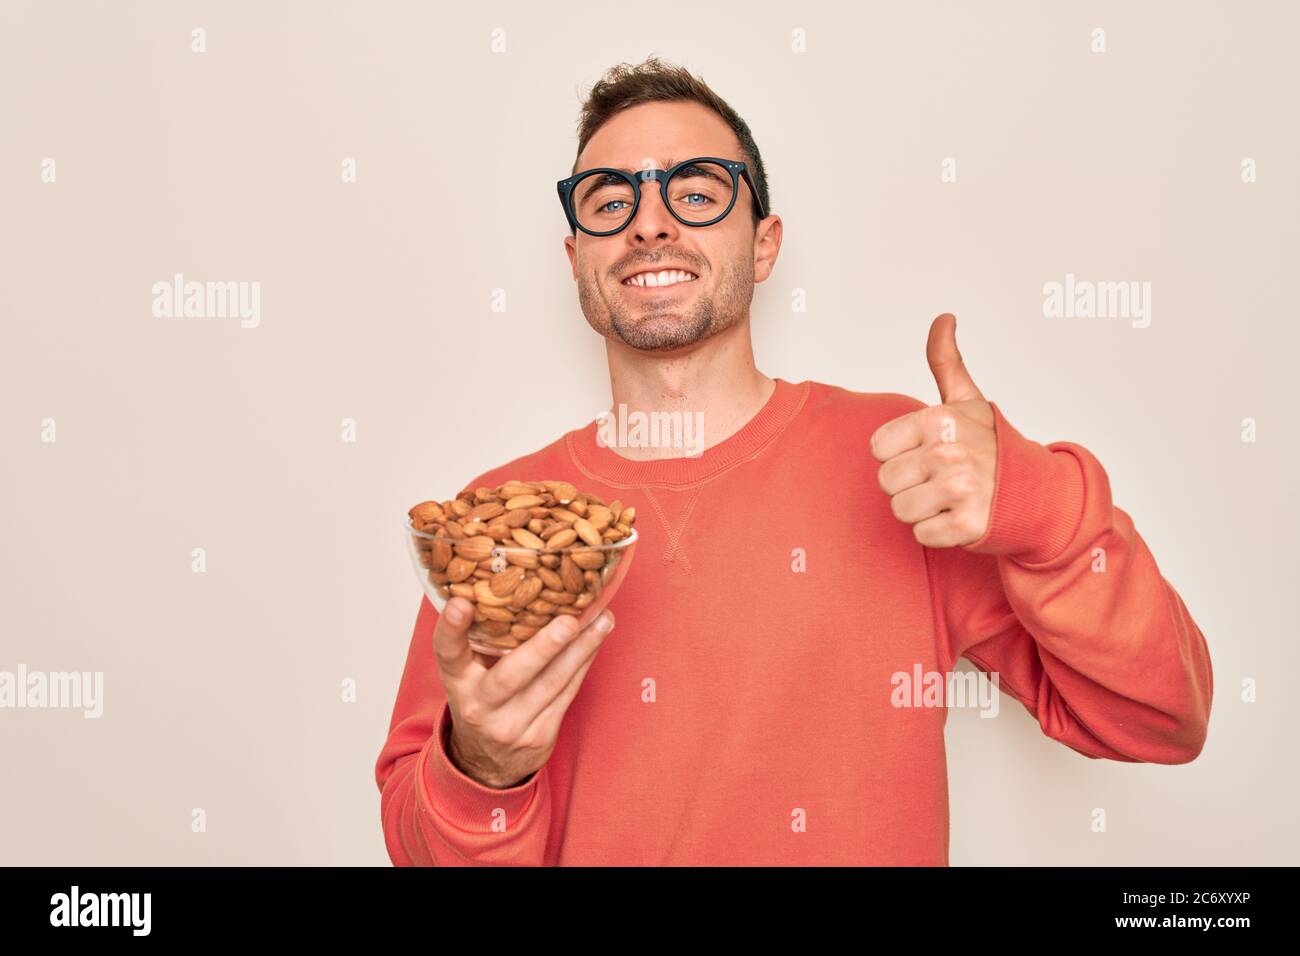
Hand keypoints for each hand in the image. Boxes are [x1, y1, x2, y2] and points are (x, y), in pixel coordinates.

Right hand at [432, 596, 614, 788]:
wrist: (487, 763)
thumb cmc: (481, 699)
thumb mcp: (467, 672)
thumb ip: (479, 637)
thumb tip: (509, 579)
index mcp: (457, 682)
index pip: (448, 653)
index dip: (451, 628)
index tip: (460, 602)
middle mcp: (480, 705)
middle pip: (512, 675)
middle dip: (543, 648)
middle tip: (569, 621)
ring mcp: (511, 725)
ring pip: (552, 683)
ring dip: (582, 648)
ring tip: (602, 618)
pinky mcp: (540, 735)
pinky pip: (567, 693)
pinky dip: (584, 663)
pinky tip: (597, 639)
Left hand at [869, 313, 996, 547]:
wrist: (1042, 492)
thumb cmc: (995, 447)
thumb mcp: (968, 401)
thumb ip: (946, 362)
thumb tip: (944, 318)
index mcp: (939, 419)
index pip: (878, 449)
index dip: (899, 455)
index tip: (926, 454)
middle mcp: (948, 450)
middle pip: (886, 483)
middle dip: (910, 486)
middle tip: (941, 480)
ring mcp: (959, 488)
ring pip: (901, 511)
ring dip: (923, 511)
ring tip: (951, 498)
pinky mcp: (967, 524)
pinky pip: (923, 536)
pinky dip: (940, 533)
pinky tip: (961, 517)